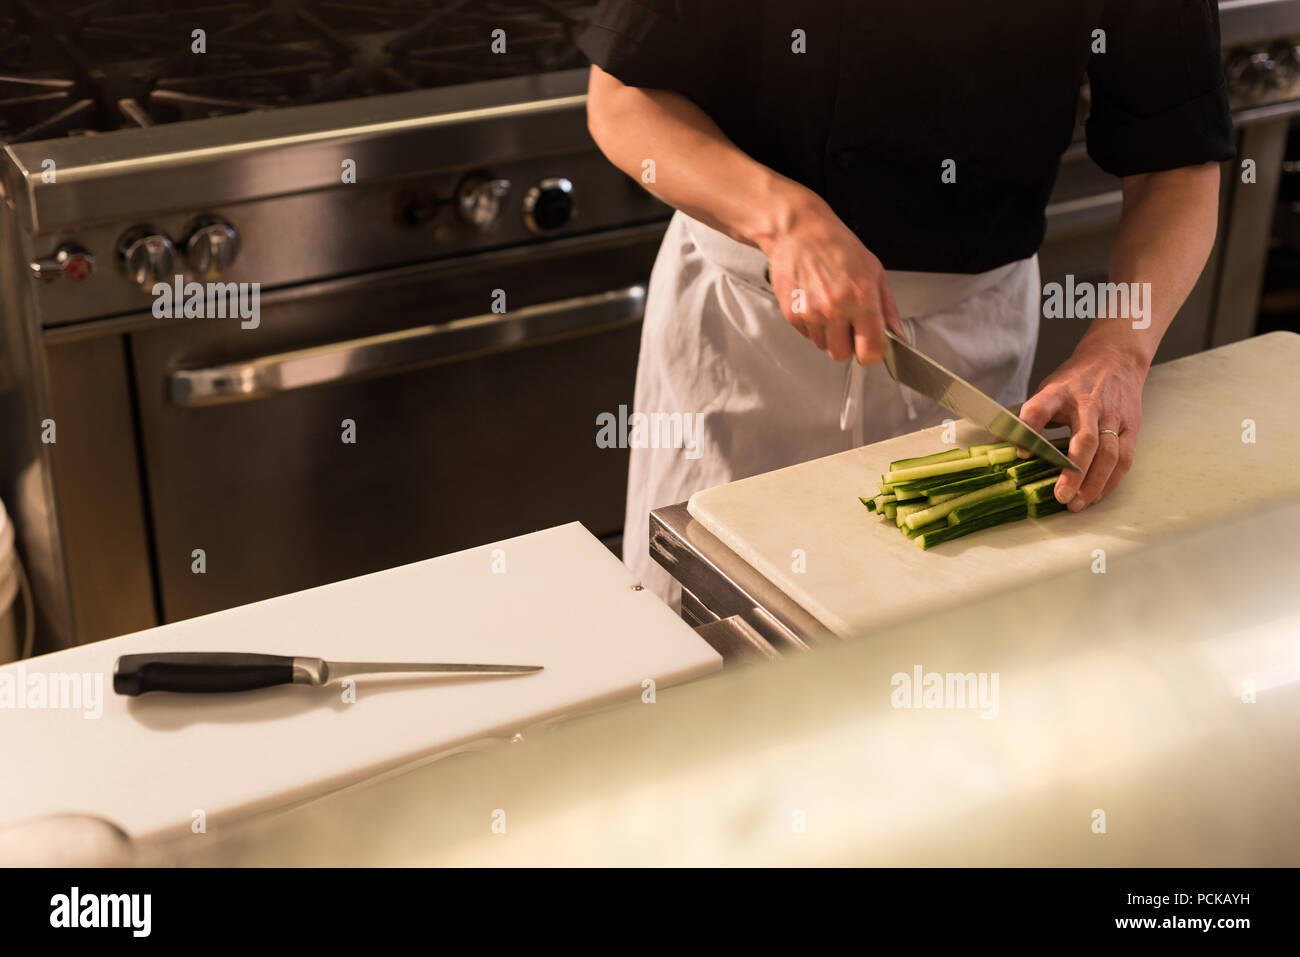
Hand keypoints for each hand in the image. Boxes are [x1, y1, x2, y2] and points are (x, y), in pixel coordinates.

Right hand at [759, 191, 904, 363]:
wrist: (799, 232)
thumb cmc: (837, 246)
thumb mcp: (875, 272)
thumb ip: (888, 309)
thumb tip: (897, 336)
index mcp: (862, 299)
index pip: (870, 351)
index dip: (872, 353)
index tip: (871, 347)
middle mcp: (836, 309)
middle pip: (843, 355)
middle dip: (848, 344)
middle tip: (849, 324)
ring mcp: (811, 313)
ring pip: (823, 346)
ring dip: (829, 334)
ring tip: (830, 307)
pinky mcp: (792, 313)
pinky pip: (807, 335)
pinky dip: (812, 325)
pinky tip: (815, 303)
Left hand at [1018, 339, 1147, 509]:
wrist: (1116, 358)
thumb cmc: (1075, 381)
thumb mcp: (1047, 389)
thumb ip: (1028, 416)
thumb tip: (999, 445)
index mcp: (1061, 392)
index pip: (1041, 407)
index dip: (1030, 428)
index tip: (1021, 453)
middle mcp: (1089, 405)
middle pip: (1085, 439)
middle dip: (1074, 471)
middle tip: (1061, 495)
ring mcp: (1113, 416)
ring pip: (1109, 453)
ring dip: (1094, 483)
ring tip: (1077, 503)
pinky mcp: (1131, 426)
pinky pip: (1124, 458)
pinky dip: (1111, 480)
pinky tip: (1097, 496)